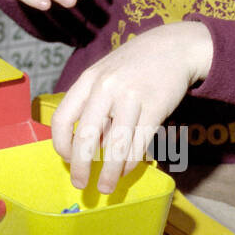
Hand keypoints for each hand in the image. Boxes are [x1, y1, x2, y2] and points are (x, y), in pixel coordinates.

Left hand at [51, 21, 212, 193]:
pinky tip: (124, 171)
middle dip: (80, 166)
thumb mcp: (105, 75)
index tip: (66, 158)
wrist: (173, 47)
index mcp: (87, 79)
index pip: (62, 117)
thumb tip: (84, 146)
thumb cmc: (133, 65)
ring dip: (108, 172)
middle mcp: (105, 88)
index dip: (60, 143)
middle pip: (85, 136)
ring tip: (105, 187)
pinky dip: (130, 163)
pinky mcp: (155, 108)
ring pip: (114, 146)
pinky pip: (138, 144)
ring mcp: (131, 97)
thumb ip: (92, 104)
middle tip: (79, 184)